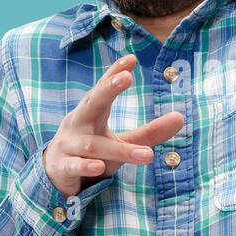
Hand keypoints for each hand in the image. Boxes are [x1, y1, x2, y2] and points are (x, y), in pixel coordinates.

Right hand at [43, 53, 183, 197]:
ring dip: (119, 150)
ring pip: (92, 145)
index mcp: (91, 113)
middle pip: (91, 103)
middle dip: (107, 90)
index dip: (114, 73)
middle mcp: (78, 124)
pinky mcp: (62, 167)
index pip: (102, 90)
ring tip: (147, 154)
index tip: (131, 59)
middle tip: (126, 77)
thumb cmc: (92, 153)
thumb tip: (180, 117)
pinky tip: (99, 167)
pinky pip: (73, 165)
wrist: (55, 177)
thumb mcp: (120, 143)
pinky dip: (85, 165)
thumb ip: (148, 133)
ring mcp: (68, 145)